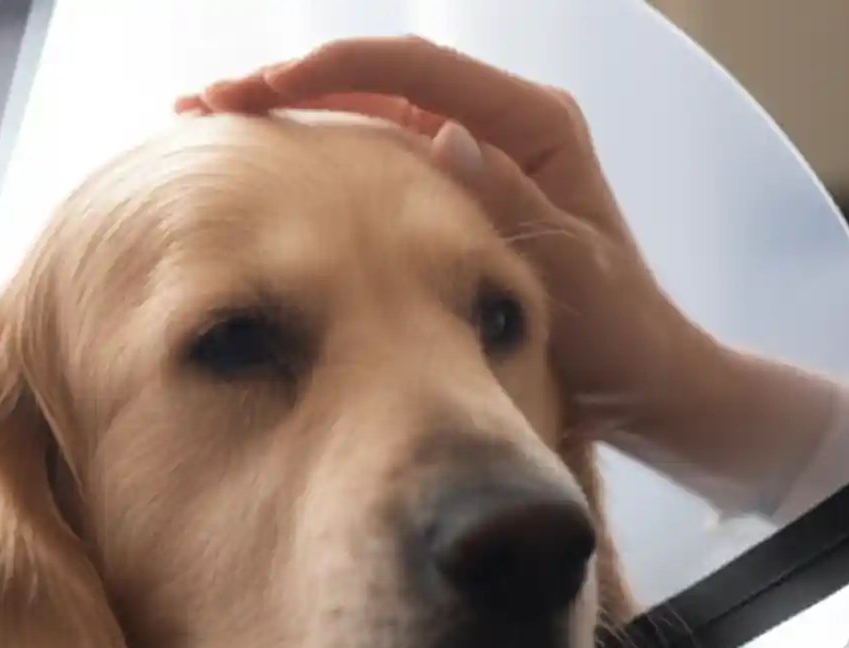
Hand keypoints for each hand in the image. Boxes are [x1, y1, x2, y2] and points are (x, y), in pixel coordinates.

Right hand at [177, 36, 724, 434]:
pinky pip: (375, 159)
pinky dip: (319, 158)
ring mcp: (474, 155)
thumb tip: (439, 136)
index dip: (336, 69)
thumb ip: (508, 200)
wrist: (641, 377)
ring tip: (211, 125)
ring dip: (292, 118)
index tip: (264, 86)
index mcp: (534, 124)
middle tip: (206, 102)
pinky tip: (266, 169)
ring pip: (366, 116)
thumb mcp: (569, 271)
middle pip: (380, 81)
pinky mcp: (454, 192)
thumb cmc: (617, 331)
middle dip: (290, 86)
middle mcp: (500, 125)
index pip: (419, 72)